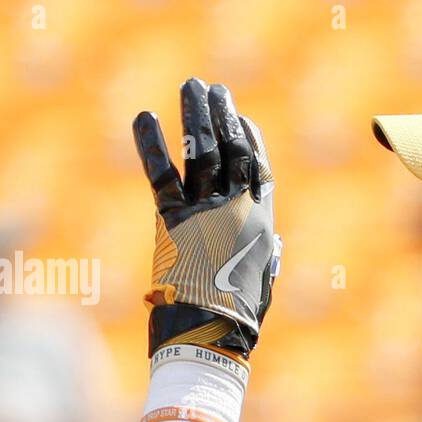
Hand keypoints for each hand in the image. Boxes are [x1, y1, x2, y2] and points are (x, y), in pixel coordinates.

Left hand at [133, 79, 281, 358]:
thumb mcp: (262, 286)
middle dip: (223, 115)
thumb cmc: (239, 318)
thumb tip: (276, 247)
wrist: (211, 334)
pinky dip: (151, 144)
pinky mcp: (173, 220)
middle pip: (232, 149)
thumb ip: (268, 259)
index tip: (243, 119)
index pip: (260, 170)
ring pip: (201, 150)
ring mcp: (205, 212)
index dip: (252, 141)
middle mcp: (237, 209)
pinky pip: (162, 174)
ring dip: (195, 114)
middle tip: (213, 89)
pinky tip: (144, 116)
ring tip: (191, 86)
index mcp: (262, 224)